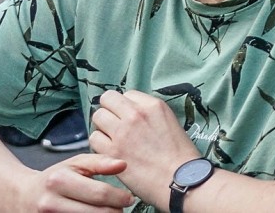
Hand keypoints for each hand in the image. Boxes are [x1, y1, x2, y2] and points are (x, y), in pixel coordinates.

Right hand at [19, 154, 133, 212]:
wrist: (23, 196)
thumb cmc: (55, 178)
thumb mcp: (74, 164)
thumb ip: (100, 162)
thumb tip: (123, 164)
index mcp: (58, 181)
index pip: (99, 194)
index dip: (119, 197)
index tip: (128, 198)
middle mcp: (51, 204)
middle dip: (115, 212)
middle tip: (121, 208)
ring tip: (110, 212)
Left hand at [89, 89, 201, 204]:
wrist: (179, 180)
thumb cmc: (178, 156)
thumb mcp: (170, 122)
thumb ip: (149, 114)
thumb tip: (129, 114)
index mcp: (153, 105)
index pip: (127, 94)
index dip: (125, 106)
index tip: (128, 118)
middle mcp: (136, 114)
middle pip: (107, 100)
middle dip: (109, 111)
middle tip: (115, 126)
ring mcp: (123, 131)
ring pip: (98, 117)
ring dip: (103, 127)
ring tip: (112, 139)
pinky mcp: (112, 150)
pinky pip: (94, 138)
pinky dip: (99, 144)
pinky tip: (110, 152)